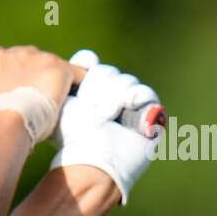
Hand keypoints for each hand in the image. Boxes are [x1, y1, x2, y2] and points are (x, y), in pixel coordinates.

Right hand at [0, 36, 76, 121]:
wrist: (6, 124)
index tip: (0, 72)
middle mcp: (7, 53)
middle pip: (22, 57)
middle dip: (27, 74)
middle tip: (28, 98)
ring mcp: (34, 56)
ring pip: (48, 64)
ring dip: (48, 78)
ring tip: (50, 103)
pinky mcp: (57, 66)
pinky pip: (76, 72)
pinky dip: (78, 81)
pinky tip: (79, 93)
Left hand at [49, 54, 160, 204]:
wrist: (91, 159)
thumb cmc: (73, 137)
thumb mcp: (66, 104)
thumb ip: (72, 79)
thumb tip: (87, 55)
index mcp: (90, 99)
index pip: (96, 70)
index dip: (92, 71)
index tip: (85, 71)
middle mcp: (111, 102)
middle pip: (111, 74)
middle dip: (100, 86)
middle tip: (94, 107)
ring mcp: (131, 110)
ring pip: (128, 82)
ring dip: (115, 96)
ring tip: (106, 114)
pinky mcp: (150, 119)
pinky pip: (147, 96)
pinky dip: (136, 98)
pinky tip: (124, 109)